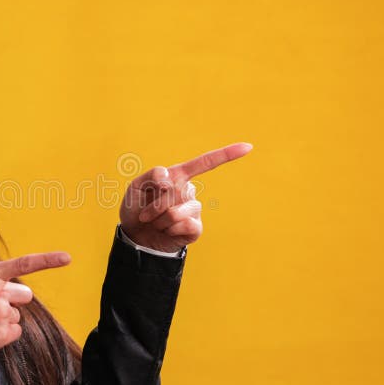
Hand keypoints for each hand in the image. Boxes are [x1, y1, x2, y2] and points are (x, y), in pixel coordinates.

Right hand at [0, 251, 70, 348]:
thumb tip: (0, 282)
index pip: (23, 263)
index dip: (48, 260)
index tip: (66, 258)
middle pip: (25, 294)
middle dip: (14, 301)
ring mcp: (1, 311)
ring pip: (17, 315)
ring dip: (4, 319)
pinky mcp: (3, 331)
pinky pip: (15, 331)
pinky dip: (3, 335)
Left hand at [119, 142, 252, 252]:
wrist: (135, 237)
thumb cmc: (136, 208)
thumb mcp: (136, 186)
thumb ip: (152, 175)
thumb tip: (170, 180)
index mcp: (179, 176)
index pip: (205, 163)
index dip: (227, 154)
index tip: (248, 147)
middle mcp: (190, 191)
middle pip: (175, 191)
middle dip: (154, 205)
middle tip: (145, 214)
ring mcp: (194, 210)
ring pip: (177, 211)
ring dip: (158, 219)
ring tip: (155, 223)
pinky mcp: (196, 228)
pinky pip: (185, 225)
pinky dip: (169, 230)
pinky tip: (167, 231)